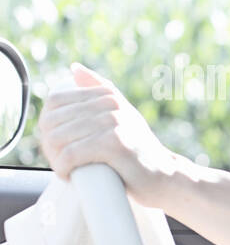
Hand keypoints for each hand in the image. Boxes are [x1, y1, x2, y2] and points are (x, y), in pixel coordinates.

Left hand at [36, 63, 185, 209]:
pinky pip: (71, 154)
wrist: (166, 176)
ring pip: (59, 139)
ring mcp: (114, 123)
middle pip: (54, 121)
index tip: (57, 144)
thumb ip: (102, 90)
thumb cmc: (140, 150)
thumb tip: (74, 68)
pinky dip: (63, 168)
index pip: (56, 101)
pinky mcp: (114, 144)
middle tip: (61, 162)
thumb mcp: (123, 115)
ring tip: (65, 170)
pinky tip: (67, 175)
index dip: (48, 124)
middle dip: (49, 145)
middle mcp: (111, 105)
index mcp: (108, 95)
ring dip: (54, 159)